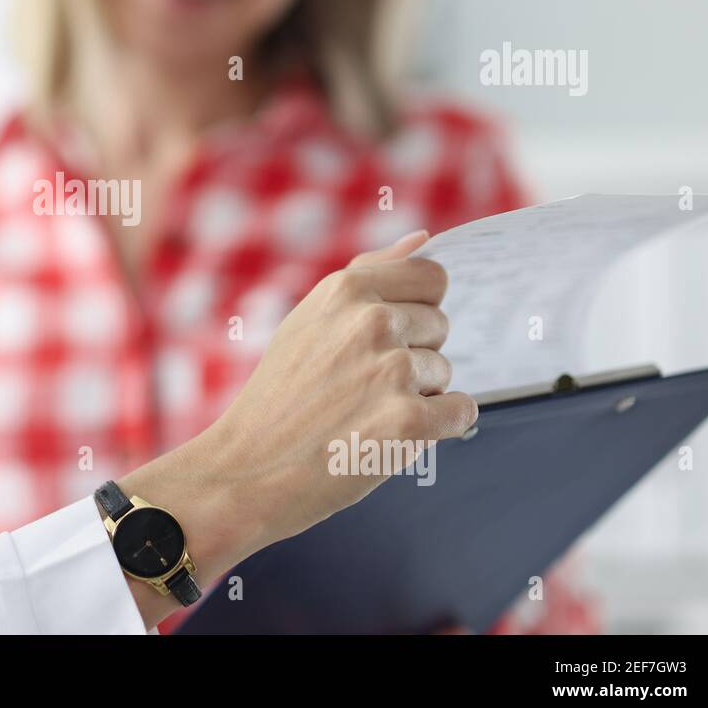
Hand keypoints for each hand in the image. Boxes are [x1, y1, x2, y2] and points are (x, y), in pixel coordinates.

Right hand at [204, 228, 475, 551]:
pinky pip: (460, 412)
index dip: (416, 310)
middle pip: (441, 327)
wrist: (246, 470)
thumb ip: (369, 274)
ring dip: (418, 396)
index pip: (432, 278)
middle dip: (414, 357)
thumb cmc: (278, 396)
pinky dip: (436, 429)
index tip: (385, 338)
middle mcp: (372, 321)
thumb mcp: (309, 319)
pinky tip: (389, 437)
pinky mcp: (407, 422)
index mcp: (346, 289)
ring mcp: (391, 371)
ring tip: (363, 414)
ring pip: (446, 373)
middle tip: (360, 387)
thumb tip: (424, 238)